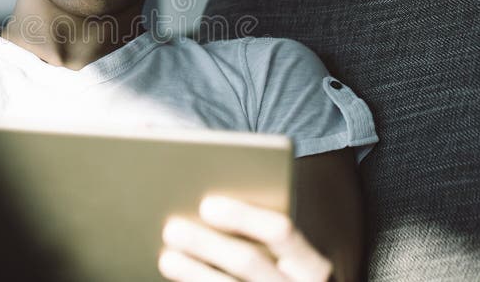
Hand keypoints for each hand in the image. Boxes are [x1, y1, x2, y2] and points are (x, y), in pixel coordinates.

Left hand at [158, 195, 332, 281]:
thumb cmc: (290, 277)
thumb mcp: (294, 261)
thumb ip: (266, 238)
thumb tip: (210, 207)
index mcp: (311, 265)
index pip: (279, 232)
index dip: (242, 215)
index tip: (206, 205)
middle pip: (248, 261)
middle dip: (206, 243)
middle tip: (173, 229)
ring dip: (194, 272)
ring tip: (168, 258)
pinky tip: (183, 280)